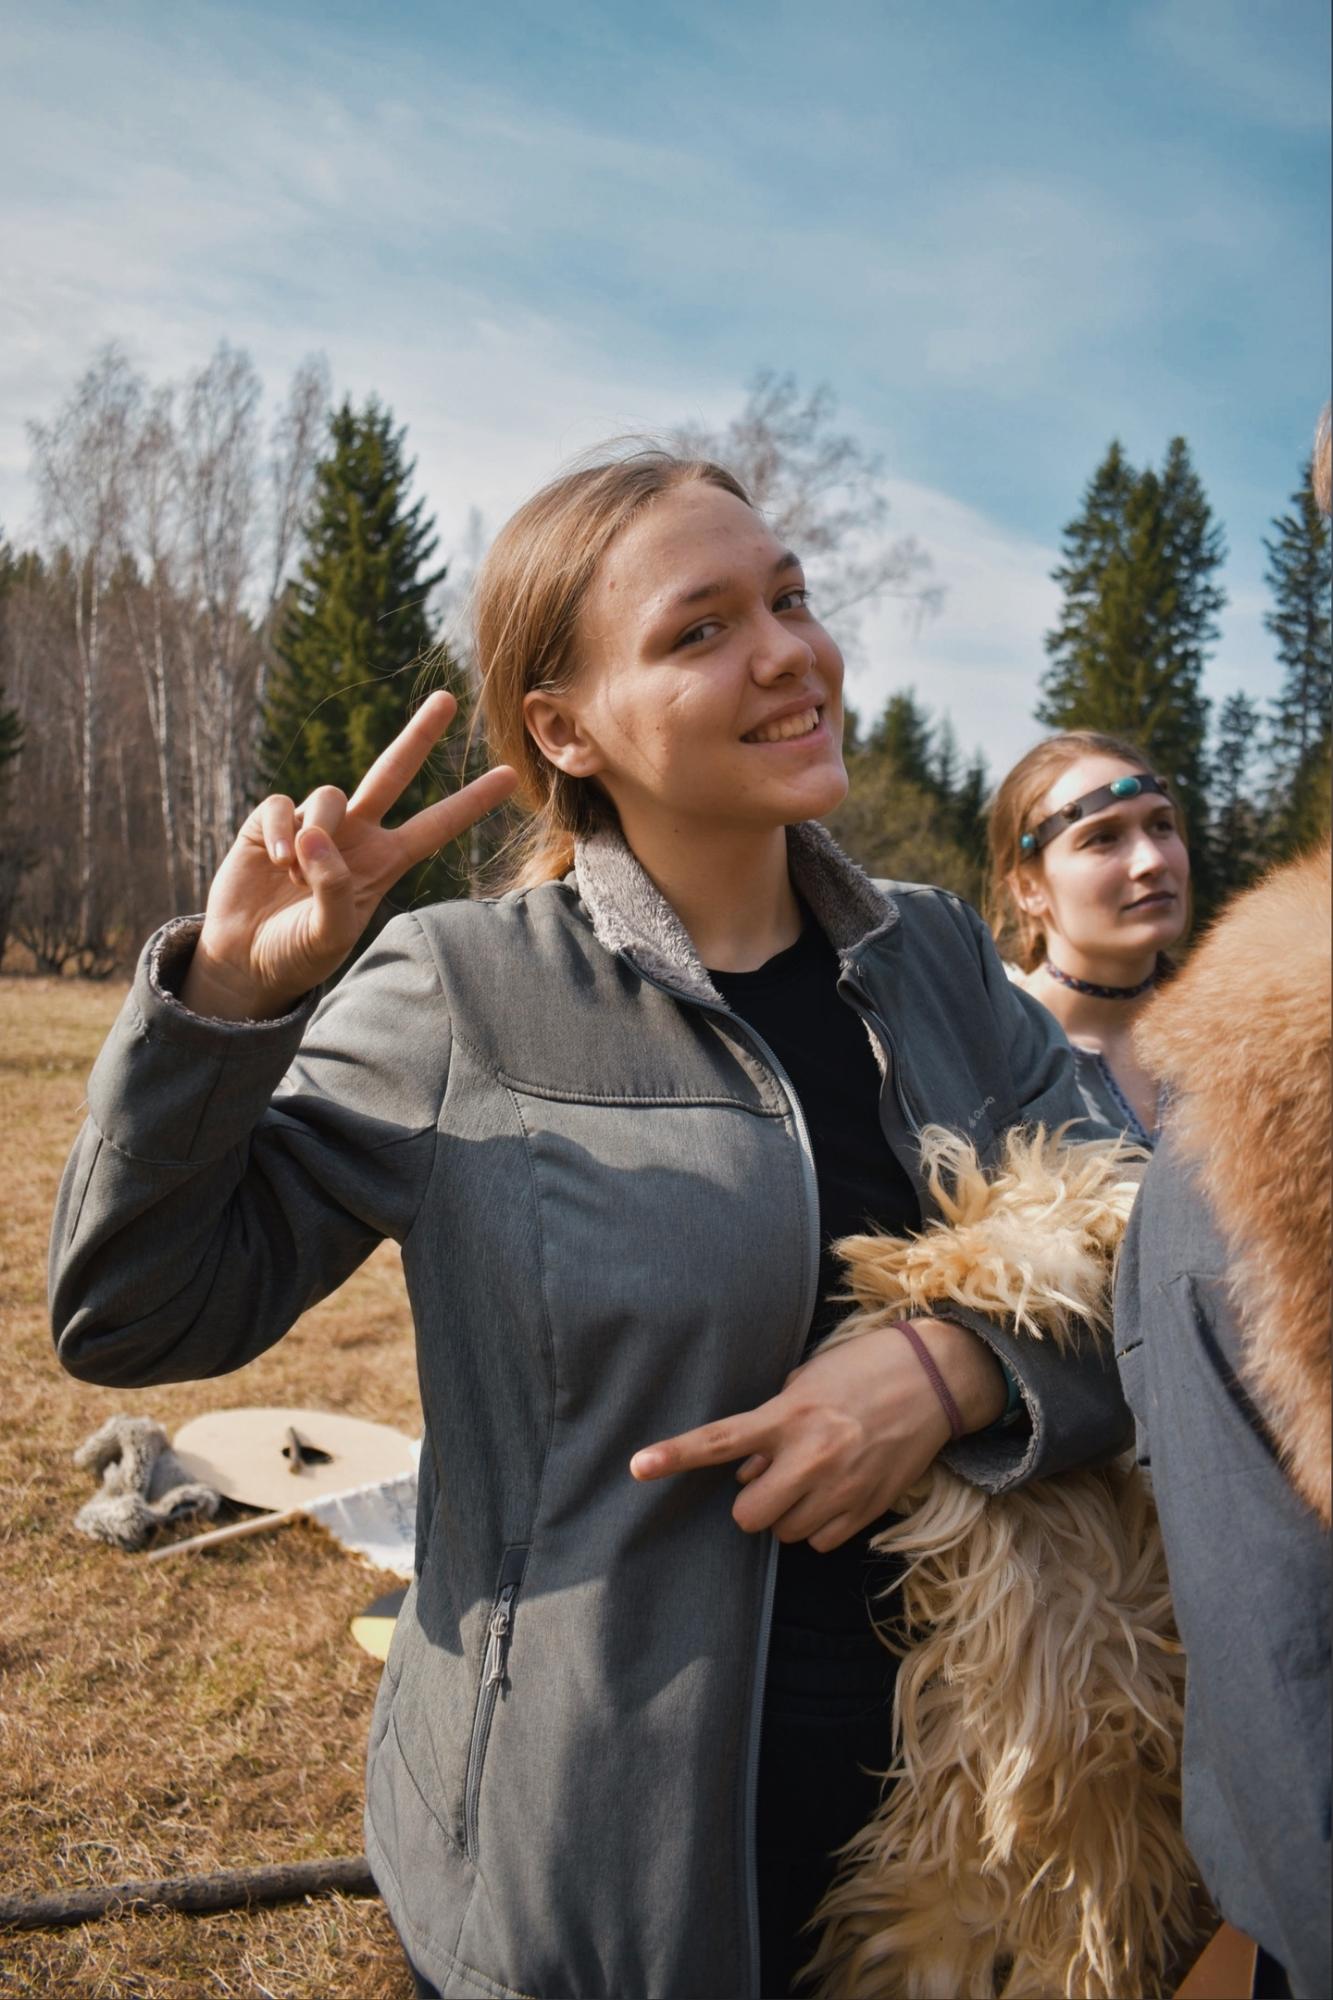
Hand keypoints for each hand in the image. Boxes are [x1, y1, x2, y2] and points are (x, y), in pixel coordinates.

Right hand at [181, 692, 516, 1019]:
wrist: (245, 959)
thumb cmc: (296, 952)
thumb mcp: (329, 933)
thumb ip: (333, 888)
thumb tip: (312, 835)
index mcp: (383, 863)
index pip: (435, 827)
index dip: (470, 803)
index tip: (510, 776)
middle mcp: (355, 835)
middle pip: (392, 773)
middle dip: (418, 736)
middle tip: (446, 699)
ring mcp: (313, 823)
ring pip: (329, 797)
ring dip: (315, 832)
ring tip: (294, 872)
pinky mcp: (269, 822)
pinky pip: (281, 807)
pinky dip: (277, 830)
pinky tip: (273, 860)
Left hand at [629, 1317, 1005, 1551]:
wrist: (934, 1379)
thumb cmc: (863, 1369)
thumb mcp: (807, 1383)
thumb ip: (770, 1427)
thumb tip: (746, 1472)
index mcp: (787, 1416)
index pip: (718, 1442)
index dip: (675, 1455)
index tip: (637, 1466)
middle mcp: (810, 1456)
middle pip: (749, 1515)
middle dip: (754, 1504)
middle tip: (773, 1480)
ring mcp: (841, 1488)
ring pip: (786, 1533)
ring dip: (790, 1514)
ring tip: (813, 1480)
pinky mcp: (868, 1509)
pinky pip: (822, 1542)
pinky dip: (822, 1526)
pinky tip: (837, 1493)